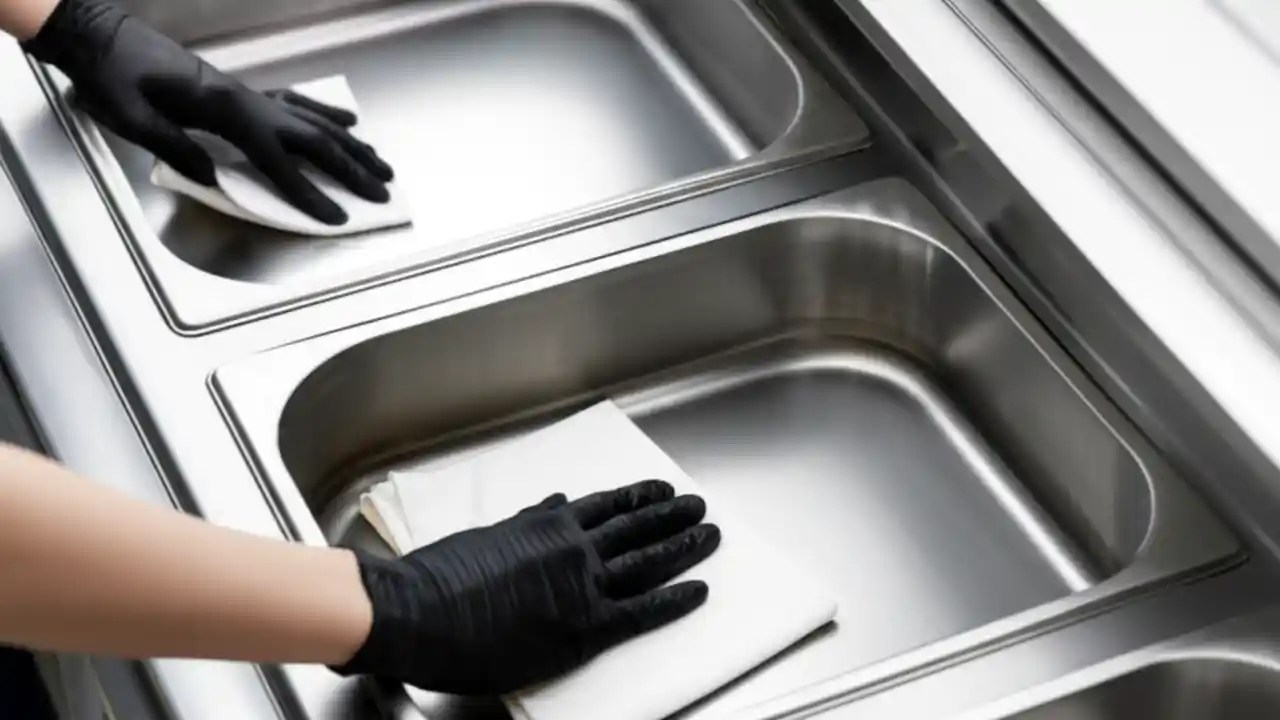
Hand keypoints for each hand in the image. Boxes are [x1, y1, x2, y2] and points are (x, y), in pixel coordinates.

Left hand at [21, 0, 393, 224]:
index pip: (277, 162)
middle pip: (312, 140)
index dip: (309, 193)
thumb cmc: (109, 76)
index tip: (337, 217)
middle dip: (351, 170)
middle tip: (383, 194)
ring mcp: (248, 93)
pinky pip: (298, 103)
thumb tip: (213, 178)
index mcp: (222, 109)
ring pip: (313, 121)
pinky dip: (328, 115)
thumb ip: (173, 147)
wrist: (99, 37)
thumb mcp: (129, 116)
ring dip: (351, 147)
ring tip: (381, 165)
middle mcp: (246, 99)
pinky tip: (348, 123)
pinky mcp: (242, 92)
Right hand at [333, 480, 720, 694]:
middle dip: (673, 516)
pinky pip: (643, 610)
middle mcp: (573, 547)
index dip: (639, 497)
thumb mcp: (486, 535)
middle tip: (700, 508)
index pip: (607, 505)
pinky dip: (674, 600)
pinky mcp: (585, 626)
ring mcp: (583, 585)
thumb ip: (526, 522)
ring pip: (648, 561)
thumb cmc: (440, 577)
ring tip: (710, 536)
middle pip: (637, 527)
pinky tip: (698, 591)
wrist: (419, 611)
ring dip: (684, 547)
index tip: (662, 490)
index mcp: (546, 524)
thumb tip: (553, 502)